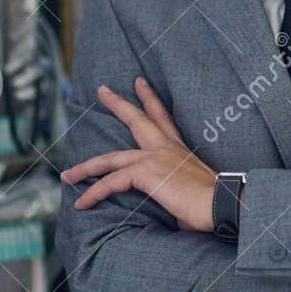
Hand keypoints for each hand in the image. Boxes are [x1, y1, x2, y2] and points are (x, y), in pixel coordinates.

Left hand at [59, 77, 216, 231]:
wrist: (223, 204)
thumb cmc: (213, 203)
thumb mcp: (192, 190)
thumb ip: (177, 191)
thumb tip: (176, 208)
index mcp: (179, 149)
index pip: (163, 117)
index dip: (150, 99)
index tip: (140, 83)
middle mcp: (166, 148)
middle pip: (137, 120)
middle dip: (117, 104)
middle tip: (102, 90)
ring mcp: (154, 158)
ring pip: (110, 159)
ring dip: (85, 168)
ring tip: (67, 175)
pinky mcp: (146, 173)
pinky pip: (111, 182)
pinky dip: (94, 193)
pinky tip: (82, 203)